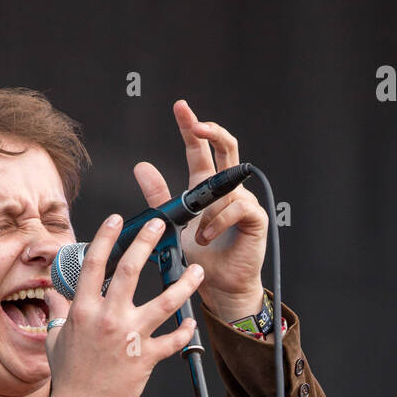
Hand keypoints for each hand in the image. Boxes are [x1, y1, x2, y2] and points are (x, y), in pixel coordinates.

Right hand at [45, 212, 202, 396]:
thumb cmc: (69, 376)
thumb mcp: (56, 338)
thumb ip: (59, 311)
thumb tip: (53, 291)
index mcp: (84, 310)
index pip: (95, 263)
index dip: (105, 236)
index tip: (116, 220)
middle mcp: (109, 319)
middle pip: (132, 271)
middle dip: (146, 242)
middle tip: (158, 226)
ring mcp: (130, 338)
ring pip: (165, 303)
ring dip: (184, 284)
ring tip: (196, 270)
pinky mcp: (146, 358)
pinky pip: (173, 341)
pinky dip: (185, 332)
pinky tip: (191, 323)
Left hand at [132, 99, 267, 321]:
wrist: (219, 287)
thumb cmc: (201, 259)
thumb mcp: (174, 224)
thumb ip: (160, 197)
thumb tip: (141, 167)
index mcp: (207, 187)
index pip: (201, 149)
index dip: (191, 128)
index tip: (180, 108)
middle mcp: (227, 189)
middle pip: (225, 146)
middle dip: (210, 131)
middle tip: (196, 123)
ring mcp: (244, 201)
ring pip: (225, 186)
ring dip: (207, 209)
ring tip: (198, 234)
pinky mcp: (255, 217)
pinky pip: (236, 207)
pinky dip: (218, 223)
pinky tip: (207, 238)